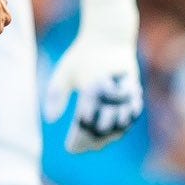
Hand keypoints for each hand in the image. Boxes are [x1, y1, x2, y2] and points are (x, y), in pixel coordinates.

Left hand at [45, 0, 143, 151]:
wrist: (110, 36)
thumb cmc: (83, 54)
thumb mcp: (65, 72)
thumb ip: (56, 96)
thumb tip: (50, 120)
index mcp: (92, 88)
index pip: (84, 122)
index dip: (78, 139)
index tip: (69, 149)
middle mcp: (111, 92)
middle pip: (103, 128)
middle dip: (91, 142)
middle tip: (78, 148)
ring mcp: (125, 92)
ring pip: (120, 125)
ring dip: (108, 138)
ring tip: (94, 145)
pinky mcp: (134, 91)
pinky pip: (131, 116)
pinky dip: (122, 127)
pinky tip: (111, 134)